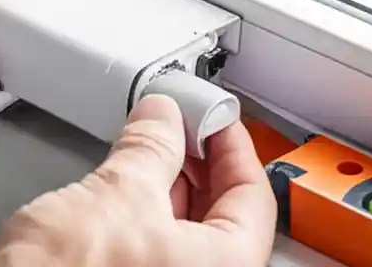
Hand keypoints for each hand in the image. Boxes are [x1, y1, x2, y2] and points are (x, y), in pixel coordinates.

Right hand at [0, 95, 275, 265]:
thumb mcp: (117, 191)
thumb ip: (151, 146)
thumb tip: (162, 120)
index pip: (253, 197)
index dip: (232, 146)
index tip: (215, 119)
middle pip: (224, 217)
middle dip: (198, 164)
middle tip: (180, 126)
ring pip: (189, 236)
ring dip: (170, 187)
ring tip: (148, 149)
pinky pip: (158, 252)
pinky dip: (147, 216)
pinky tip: (125, 190)